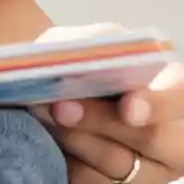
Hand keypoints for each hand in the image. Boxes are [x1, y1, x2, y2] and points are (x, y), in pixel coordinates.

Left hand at [32, 24, 183, 182]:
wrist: (57, 90)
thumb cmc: (83, 64)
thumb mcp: (93, 43)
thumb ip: (98, 43)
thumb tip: (87, 53)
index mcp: (175, 92)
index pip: (179, 99)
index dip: (155, 105)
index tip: (129, 108)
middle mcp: (173, 137)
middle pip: (151, 139)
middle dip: (100, 122)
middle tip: (61, 107)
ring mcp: (148, 168)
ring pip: (119, 166)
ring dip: (76, 139)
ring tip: (43, 115)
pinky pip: (92, 181)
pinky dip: (65, 160)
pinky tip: (42, 137)